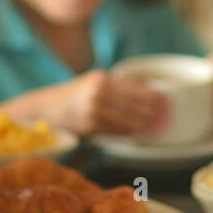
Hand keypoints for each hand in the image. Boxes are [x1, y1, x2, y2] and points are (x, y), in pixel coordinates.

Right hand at [51, 70, 169, 134]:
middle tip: (166, 118)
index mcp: (102, 79)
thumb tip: (146, 90)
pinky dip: (128, 133)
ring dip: (143, 125)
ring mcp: (93, 110)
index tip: (166, 102)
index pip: (134, 87)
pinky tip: (137, 134)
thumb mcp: (94, 82)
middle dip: (152, 112)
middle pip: (133, 104)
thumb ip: (116, 86)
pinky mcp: (89, 126)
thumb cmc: (75, 95)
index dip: (153, 96)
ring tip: (156, 128)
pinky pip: (114, 130)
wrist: (46, 108)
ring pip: (126, 120)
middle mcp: (98, 92)